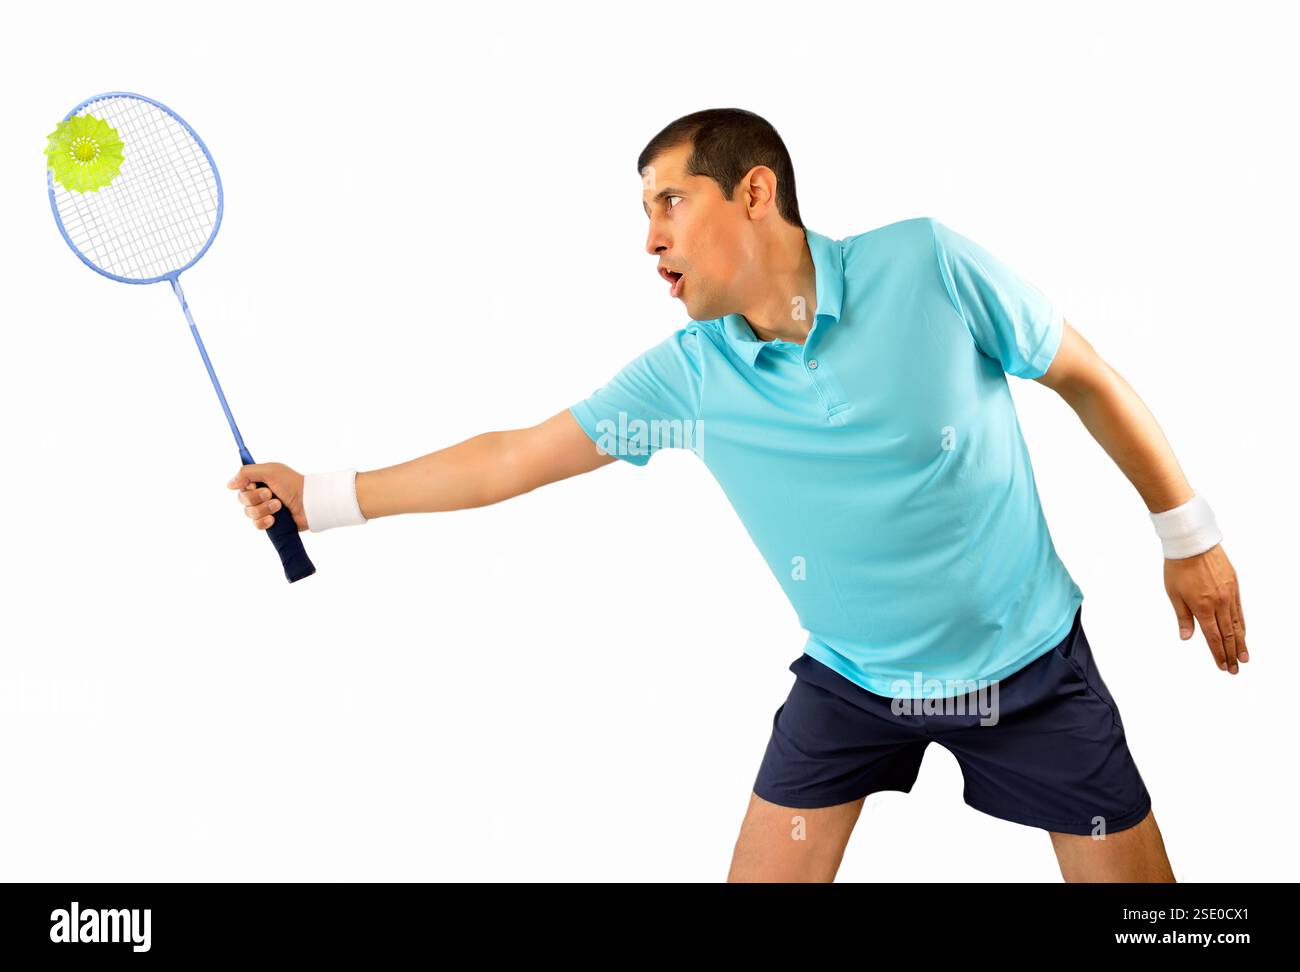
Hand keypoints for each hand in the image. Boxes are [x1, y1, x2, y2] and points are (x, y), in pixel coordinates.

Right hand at [227, 462, 307, 531]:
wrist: (308, 503)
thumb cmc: (292, 484)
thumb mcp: (269, 471)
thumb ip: (246, 473)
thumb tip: (229, 485)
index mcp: (259, 481)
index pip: (240, 485)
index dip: (246, 486)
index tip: (254, 484)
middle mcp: (260, 494)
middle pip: (242, 500)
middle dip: (256, 498)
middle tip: (271, 494)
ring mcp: (265, 509)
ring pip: (249, 513)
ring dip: (263, 509)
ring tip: (279, 506)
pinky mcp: (270, 522)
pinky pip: (256, 525)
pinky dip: (264, 522)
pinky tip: (274, 519)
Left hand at [1162, 544, 1246, 674]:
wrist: (1193, 544)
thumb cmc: (1178, 568)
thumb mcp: (1174, 594)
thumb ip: (1183, 617)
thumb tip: (1187, 637)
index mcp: (1202, 607)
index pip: (1213, 637)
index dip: (1218, 654)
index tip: (1222, 666)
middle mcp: (1219, 603)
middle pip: (1228, 635)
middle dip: (1232, 654)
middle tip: (1235, 670)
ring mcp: (1229, 595)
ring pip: (1237, 624)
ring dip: (1241, 643)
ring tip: (1244, 658)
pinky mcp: (1234, 586)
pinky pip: (1239, 611)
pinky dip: (1242, 625)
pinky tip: (1243, 634)